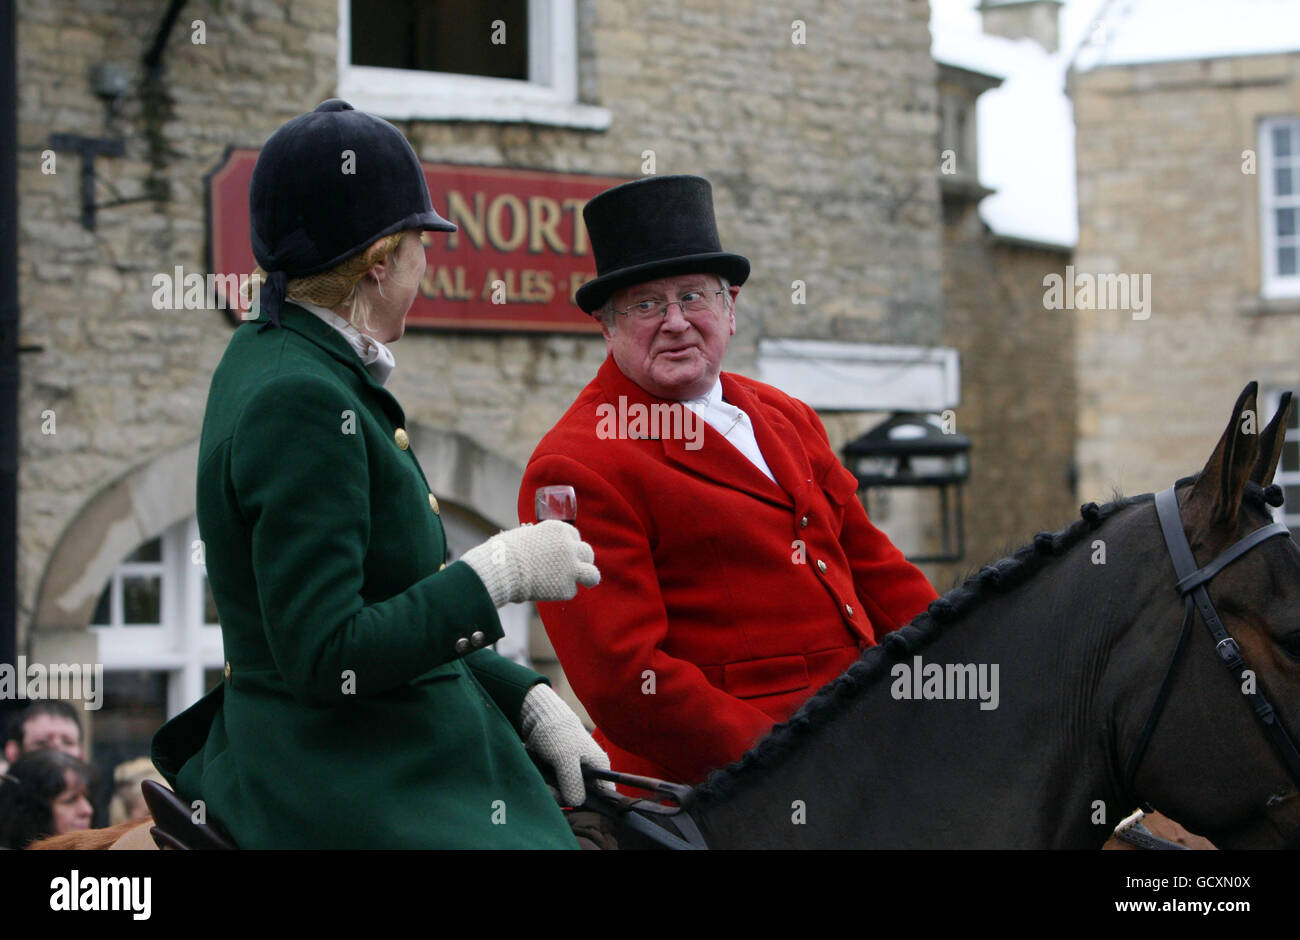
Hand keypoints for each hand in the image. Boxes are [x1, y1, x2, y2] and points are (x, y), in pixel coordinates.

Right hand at [459, 520, 599, 608]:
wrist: (502, 570)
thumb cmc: (505, 552)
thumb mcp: (525, 536)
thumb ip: (540, 540)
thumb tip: (537, 543)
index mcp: (559, 530)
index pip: (574, 536)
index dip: (570, 545)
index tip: (564, 552)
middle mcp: (569, 546)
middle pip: (587, 552)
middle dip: (582, 559)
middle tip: (574, 566)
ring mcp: (570, 568)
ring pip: (592, 574)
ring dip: (588, 577)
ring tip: (585, 582)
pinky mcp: (566, 587)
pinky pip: (570, 591)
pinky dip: (561, 592)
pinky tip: (547, 590)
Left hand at [519, 684, 611, 805]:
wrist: (540, 718)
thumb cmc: (558, 734)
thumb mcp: (565, 759)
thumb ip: (572, 783)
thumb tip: (577, 804)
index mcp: (599, 766)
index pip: (605, 793)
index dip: (594, 803)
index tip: (575, 806)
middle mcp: (590, 771)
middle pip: (582, 795)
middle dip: (564, 796)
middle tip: (551, 791)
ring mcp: (575, 772)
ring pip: (567, 793)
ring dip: (554, 791)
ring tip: (544, 780)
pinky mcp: (562, 773)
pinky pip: (557, 787)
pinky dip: (548, 785)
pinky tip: (542, 778)